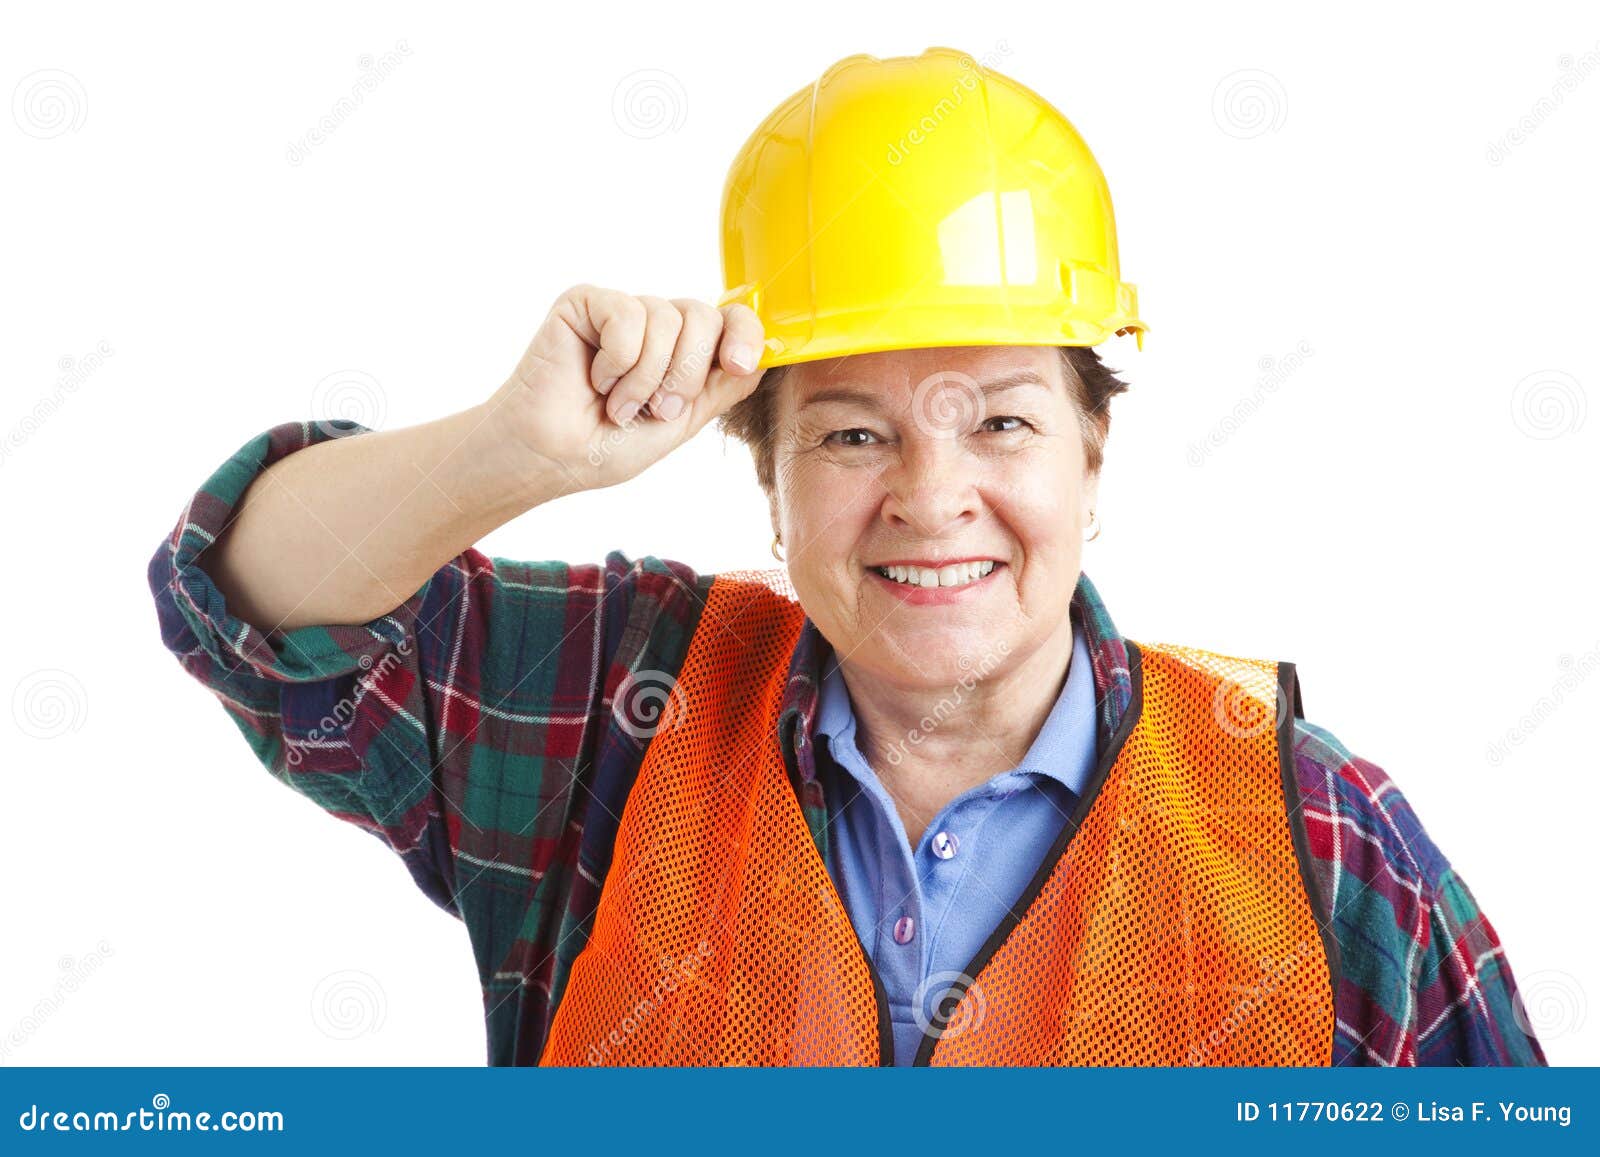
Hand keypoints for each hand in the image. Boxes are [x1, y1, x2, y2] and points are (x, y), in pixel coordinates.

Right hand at [488, 284, 766, 492]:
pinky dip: (618, 360)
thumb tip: (767, 356)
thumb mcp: (681, 423)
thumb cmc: (605, 447)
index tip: (739, 363)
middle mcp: (657, 325)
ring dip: (646, 377)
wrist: (549, 458)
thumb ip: (721, 388)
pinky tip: (595, 378)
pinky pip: (628, 315)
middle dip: (686, 373)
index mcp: (684, 351)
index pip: (732, 319)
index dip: (745, 334)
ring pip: (667, 318)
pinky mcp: (588, 302)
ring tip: (618, 405)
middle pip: (705, 316)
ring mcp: (623, 311)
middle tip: (657, 409)